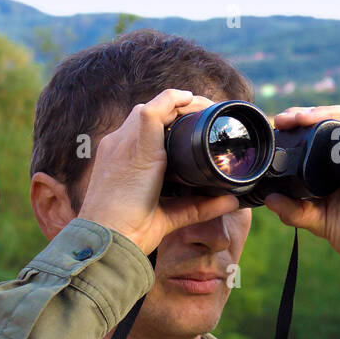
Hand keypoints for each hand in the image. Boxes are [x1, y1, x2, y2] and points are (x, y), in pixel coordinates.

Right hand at [78, 89, 239, 253]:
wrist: (109, 239)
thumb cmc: (130, 231)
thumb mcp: (169, 214)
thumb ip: (198, 206)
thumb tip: (230, 201)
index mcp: (120, 159)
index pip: (142, 130)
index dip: (168, 124)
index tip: (193, 128)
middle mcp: (119, 145)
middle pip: (149, 114)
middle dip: (176, 110)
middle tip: (204, 115)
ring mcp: (125, 143)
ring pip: (153, 108)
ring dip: (180, 104)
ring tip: (204, 107)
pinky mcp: (137, 146)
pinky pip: (153, 110)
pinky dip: (172, 101)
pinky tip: (190, 99)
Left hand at [264, 95, 339, 263]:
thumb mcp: (320, 222)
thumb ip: (296, 212)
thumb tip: (270, 199)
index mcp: (334, 160)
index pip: (318, 127)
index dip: (300, 120)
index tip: (281, 122)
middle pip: (336, 117)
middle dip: (313, 113)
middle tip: (294, 119)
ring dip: (337, 110)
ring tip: (316, 116)